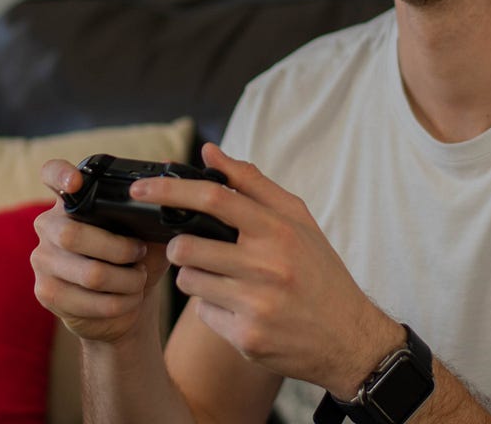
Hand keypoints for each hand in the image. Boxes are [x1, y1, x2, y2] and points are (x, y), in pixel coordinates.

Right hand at [30, 159, 171, 343]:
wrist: (123, 306)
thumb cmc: (135, 260)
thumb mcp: (147, 231)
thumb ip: (153, 206)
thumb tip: (169, 170)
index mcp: (73, 201)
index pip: (52, 174)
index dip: (61, 175)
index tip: (76, 183)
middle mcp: (49, 226)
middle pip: (74, 234)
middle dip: (120, 250)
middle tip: (139, 254)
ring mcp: (42, 259)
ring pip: (89, 274)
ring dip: (127, 281)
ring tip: (139, 280)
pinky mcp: (46, 292)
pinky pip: (87, 301)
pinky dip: (119, 303)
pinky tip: (128, 299)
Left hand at [130, 143, 404, 397]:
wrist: (349, 338)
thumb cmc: (319, 272)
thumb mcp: (297, 220)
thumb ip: (252, 183)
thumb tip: (209, 152)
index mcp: (278, 229)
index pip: (213, 198)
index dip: (170, 190)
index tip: (142, 188)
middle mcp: (267, 266)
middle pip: (187, 246)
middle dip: (178, 245)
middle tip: (193, 247)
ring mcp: (255, 304)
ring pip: (188, 281)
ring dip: (196, 277)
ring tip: (225, 279)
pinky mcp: (246, 338)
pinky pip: (203, 313)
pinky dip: (213, 307)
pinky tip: (239, 307)